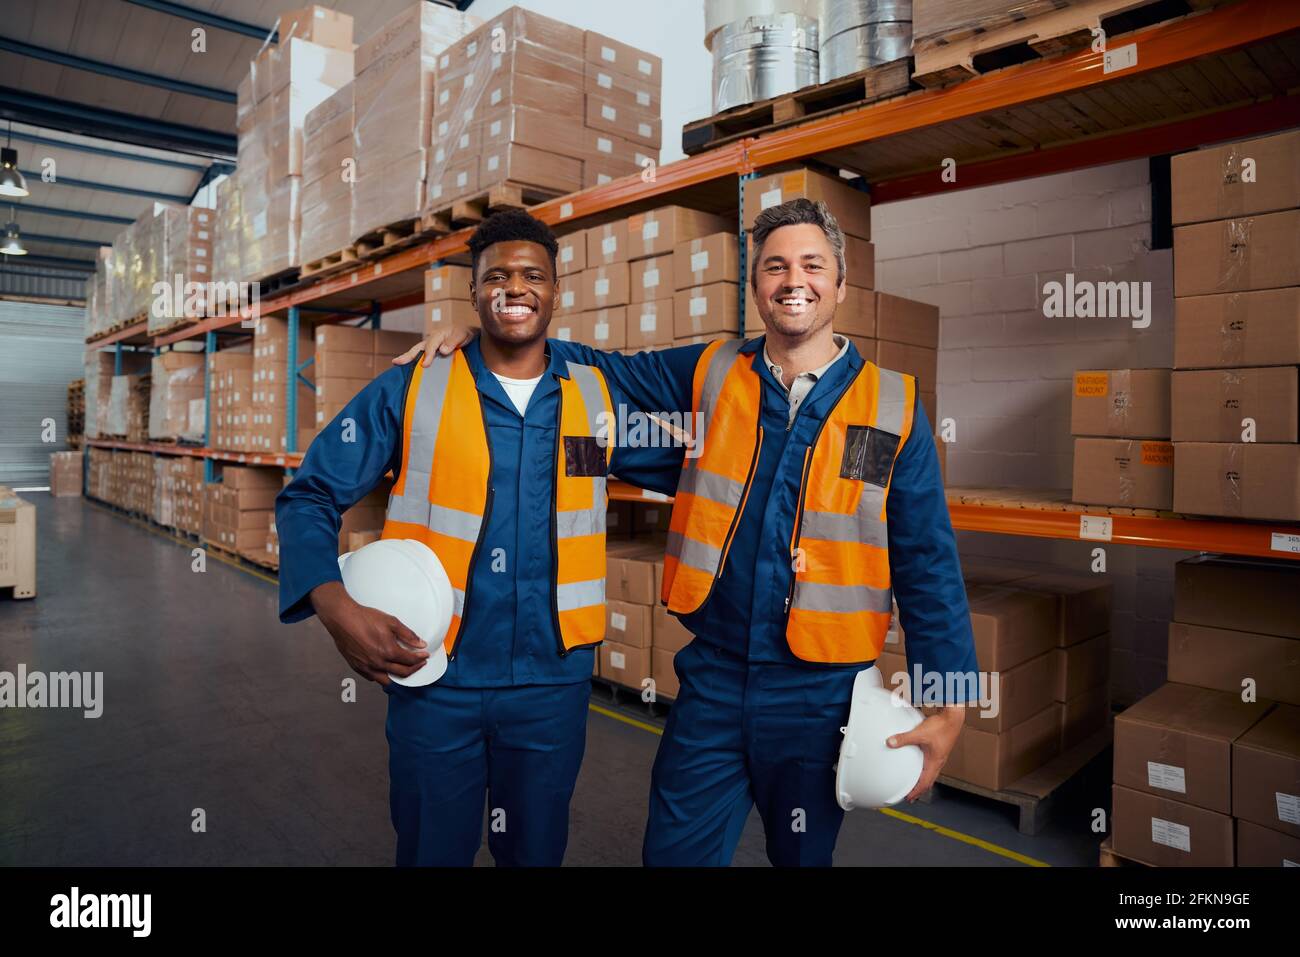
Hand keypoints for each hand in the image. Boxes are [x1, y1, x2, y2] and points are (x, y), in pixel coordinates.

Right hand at [310, 581, 429, 685]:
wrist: (342, 619)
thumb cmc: (364, 618)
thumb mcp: (391, 622)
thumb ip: (408, 635)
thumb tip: (420, 644)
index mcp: (389, 652)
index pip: (410, 661)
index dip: (420, 659)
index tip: (424, 656)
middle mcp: (378, 663)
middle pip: (402, 672)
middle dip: (414, 668)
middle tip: (419, 663)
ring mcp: (367, 667)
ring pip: (387, 680)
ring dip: (397, 676)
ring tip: (403, 669)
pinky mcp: (357, 667)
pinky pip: (372, 678)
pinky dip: (381, 676)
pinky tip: (384, 670)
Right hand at [392, 325, 478, 367]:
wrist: (468, 332)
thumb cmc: (465, 332)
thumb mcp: (462, 335)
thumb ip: (453, 342)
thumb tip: (442, 350)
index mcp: (439, 334)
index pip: (431, 345)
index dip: (428, 355)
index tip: (425, 365)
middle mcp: (432, 339)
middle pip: (418, 347)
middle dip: (408, 355)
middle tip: (397, 362)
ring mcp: (431, 344)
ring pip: (417, 350)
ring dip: (407, 357)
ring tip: (396, 363)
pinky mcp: (432, 350)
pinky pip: (422, 354)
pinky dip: (414, 360)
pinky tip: (408, 366)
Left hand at [886, 704, 964, 802]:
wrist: (953, 718)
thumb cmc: (941, 727)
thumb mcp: (919, 734)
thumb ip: (904, 738)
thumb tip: (890, 742)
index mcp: (934, 762)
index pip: (925, 783)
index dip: (917, 792)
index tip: (909, 798)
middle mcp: (938, 761)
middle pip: (929, 781)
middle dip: (919, 789)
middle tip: (911, 796)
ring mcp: (939, 756)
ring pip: (931, 773)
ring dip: (923, 780)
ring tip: (915, 783)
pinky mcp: (938, 749)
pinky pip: (931, 765)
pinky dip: (924, 770)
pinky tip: (919, 765)